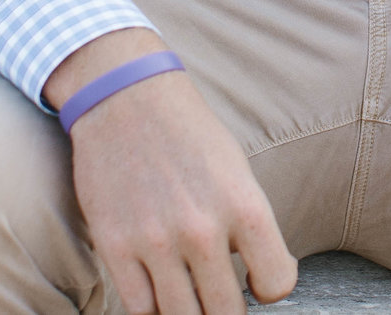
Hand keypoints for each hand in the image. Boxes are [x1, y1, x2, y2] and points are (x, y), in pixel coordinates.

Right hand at [46, 32, 297, 313]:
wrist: (126, 97)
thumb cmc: (189, 135)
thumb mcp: (237, 171)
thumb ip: (249, 226)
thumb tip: (262, 280)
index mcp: (243, 204)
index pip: (276, 283)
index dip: (270, 288)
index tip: (257, 281)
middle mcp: (202, 228)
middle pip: (226, 313)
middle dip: (227, 310)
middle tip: (219, 294)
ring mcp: (155, 241)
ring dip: (189, 312)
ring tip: (190, 293)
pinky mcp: (114, 246)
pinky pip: (139, 308)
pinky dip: (152, 308)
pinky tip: (158, 289)